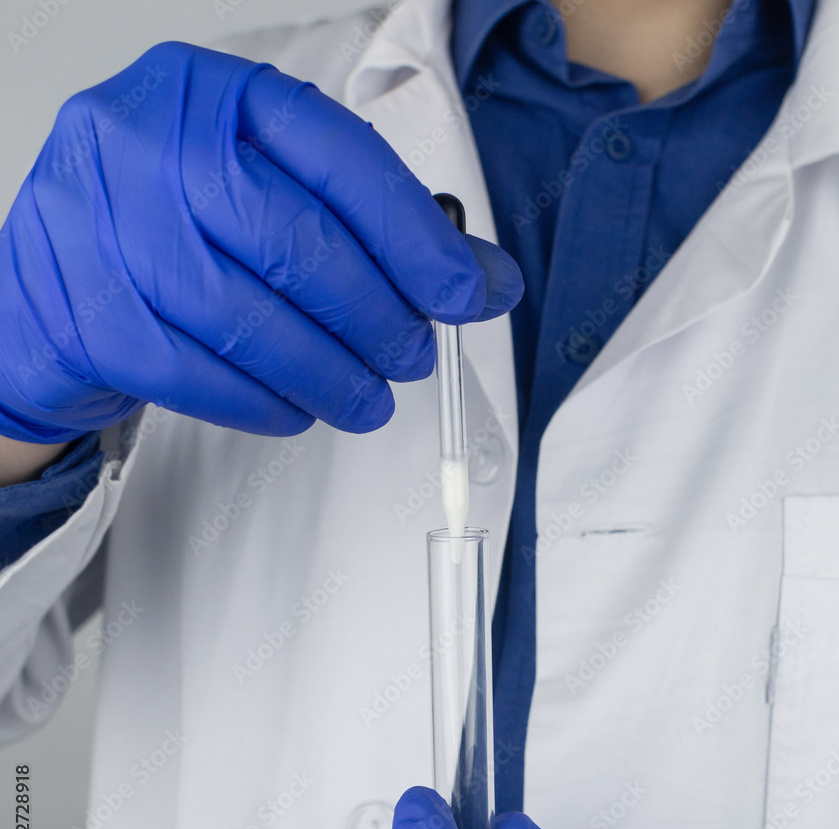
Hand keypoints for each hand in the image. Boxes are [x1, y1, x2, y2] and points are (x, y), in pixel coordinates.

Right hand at [0, 43, 522, 443]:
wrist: (47, 280)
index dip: (414, 237)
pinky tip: (300, 408)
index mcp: (206, 93)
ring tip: (369, 398)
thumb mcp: (261, 190)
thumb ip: (363, 225)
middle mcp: (146, 144)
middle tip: (413, 357)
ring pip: (252, 321)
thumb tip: (476, 279)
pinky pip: (200, 376)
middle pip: (297, 245)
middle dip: (378, 318)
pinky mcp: (87, 316)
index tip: (466, 292)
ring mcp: (104, 229)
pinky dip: (267, 403)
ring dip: (331, 376)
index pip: (338, 158)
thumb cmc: (167, 227)